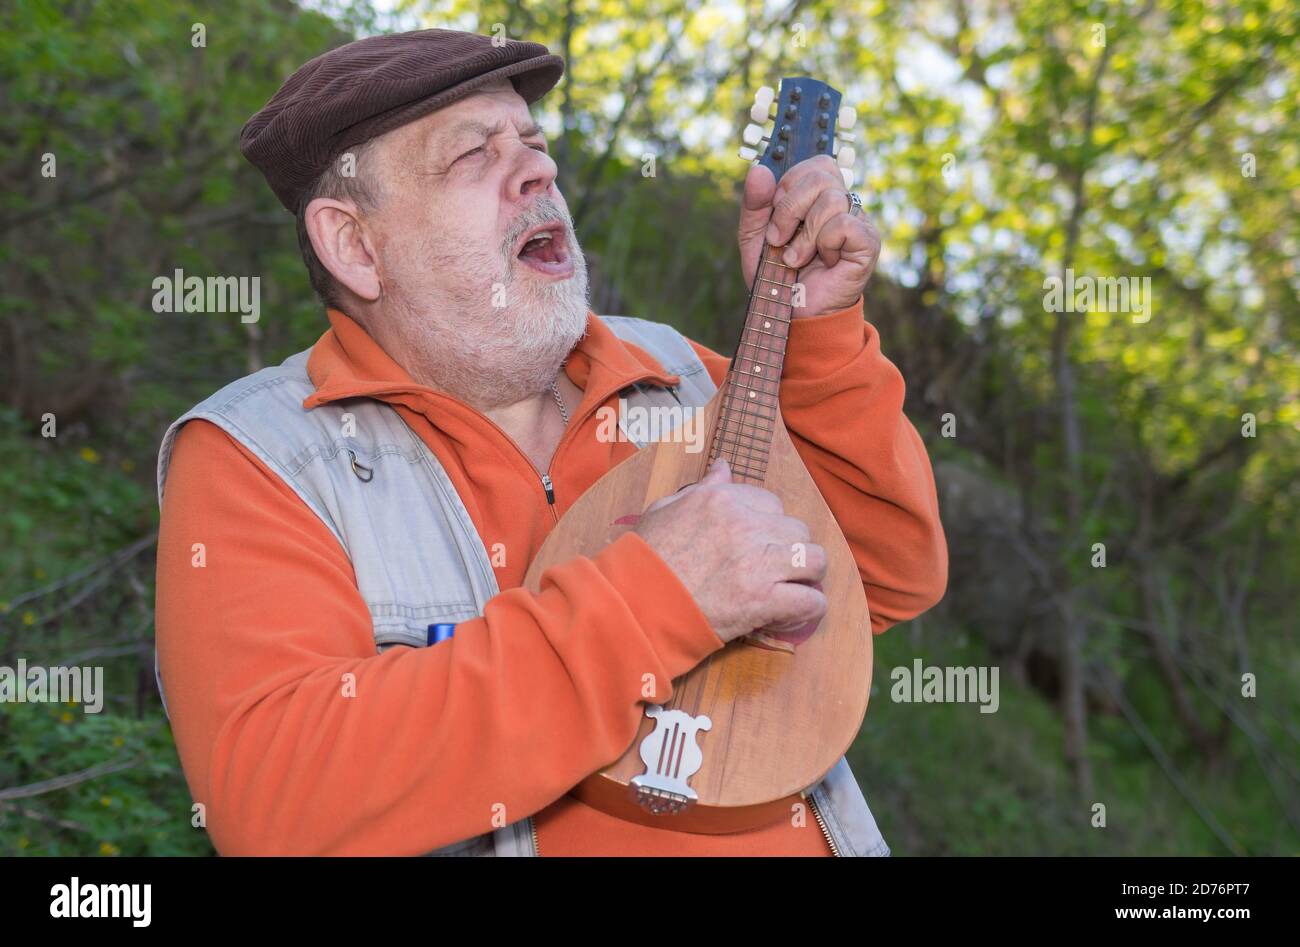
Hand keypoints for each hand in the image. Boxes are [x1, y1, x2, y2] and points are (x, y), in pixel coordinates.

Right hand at [632, 459, 827, 642]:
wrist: (634, 603)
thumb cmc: (644, 558)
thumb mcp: (666, 509)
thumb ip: (701, 488)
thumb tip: (723, 467)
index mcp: (723, 501)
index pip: (771, 504)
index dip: (768, 525)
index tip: (758, 543)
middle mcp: (747, 526)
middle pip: (798, 529)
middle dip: (789, 548)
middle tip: (774, 567)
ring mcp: (758, 564)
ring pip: (815, 560)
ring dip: (806, 574)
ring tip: (791, 586)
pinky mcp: (763, 601)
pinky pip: (810, 600)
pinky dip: (807, 609)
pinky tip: (792, 611)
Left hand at [737, 155, 880, 317]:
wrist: (793, 317)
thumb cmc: (777, 279)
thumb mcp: (755, 239)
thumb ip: (755, 204)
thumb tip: (759, 170)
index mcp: (820, 197)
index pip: (814, 165)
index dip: (788, 187)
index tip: (774, 221)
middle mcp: (843, 204)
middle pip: (822, 175)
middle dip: (789, 209)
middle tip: (778, 240)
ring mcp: (859, 222)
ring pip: (832, 199)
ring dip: (804, 235)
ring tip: (796, 259)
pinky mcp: (868, 242)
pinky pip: (844, 224)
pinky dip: (823, 245)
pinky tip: (822, 262)